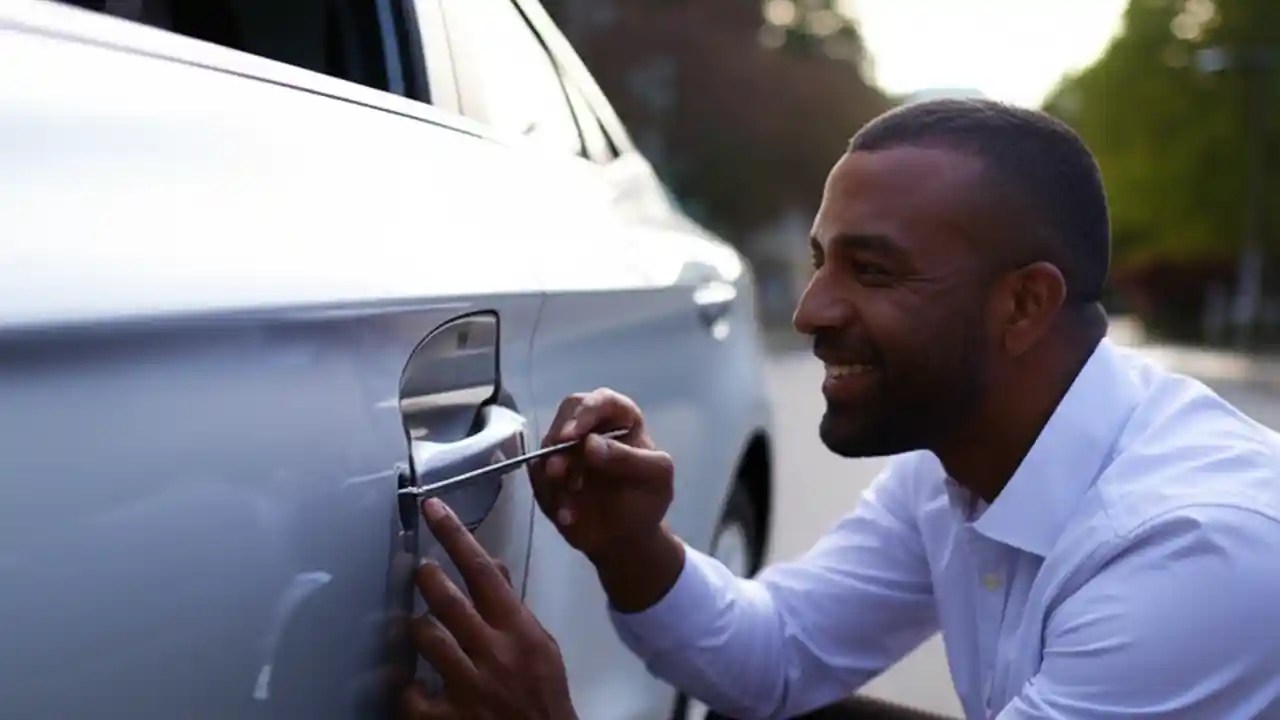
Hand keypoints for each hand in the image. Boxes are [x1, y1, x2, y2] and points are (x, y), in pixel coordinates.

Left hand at [399, 498, 576, 719]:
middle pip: (447, 600)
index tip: (433, 508)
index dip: (456, 536)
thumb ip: (513, 607)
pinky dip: (408, 688)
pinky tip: (415, 685)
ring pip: (426, 637)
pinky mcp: (447, 718)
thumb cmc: (544, 693)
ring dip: (417, 628)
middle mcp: (492, 652)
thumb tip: (493, 566)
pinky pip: (410, 694)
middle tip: (422, 570)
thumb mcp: (540, 645)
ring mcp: (468, 686)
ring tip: (421, 627)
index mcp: (518, 630)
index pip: (484, 572)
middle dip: (428, 577)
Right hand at [530, 388, 674, 561]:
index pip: (603, 400)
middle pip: (567, 413)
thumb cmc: (646, 500)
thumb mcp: (654, 478)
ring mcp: (567, 450)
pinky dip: (551, 496)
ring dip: (555, 474)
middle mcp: (591, 428)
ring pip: (548, 446)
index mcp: (621, 420)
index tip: (573, 435)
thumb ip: (628, 459)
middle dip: (559, 437)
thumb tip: (589, 443)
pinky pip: (539, 477)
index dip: (586, 412)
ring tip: (571, 501)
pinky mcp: (549, 474)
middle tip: (559, 468)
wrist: (625, 539)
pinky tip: (568, 517)